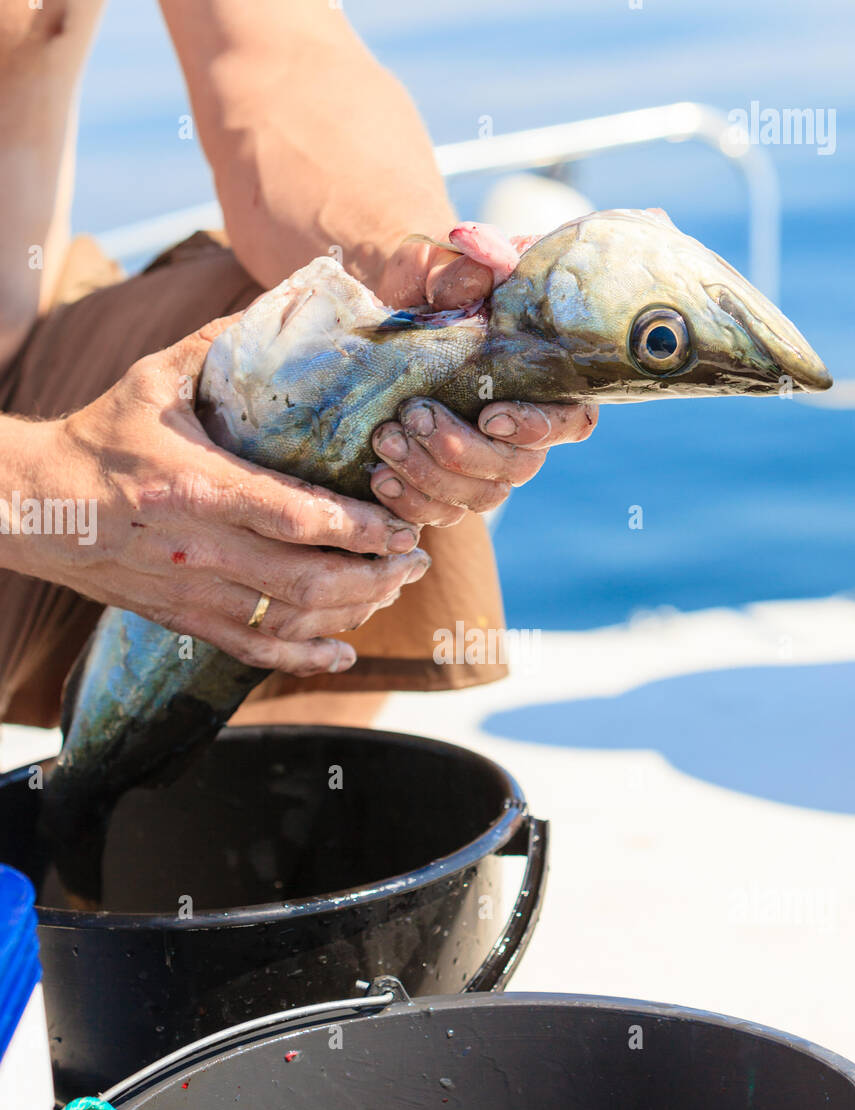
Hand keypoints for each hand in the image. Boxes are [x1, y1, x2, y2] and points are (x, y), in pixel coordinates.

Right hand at [4, 316, 429, 674]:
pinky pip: (252, 650)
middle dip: (373, 574)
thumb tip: (288, 305)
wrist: (30, 506)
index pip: (293, 516)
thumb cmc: (99, 437)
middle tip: (413, 559)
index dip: (357, 528)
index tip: (402, 525)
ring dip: (351, 611)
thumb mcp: (154, 378)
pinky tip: (342, 653)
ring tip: (391, 589)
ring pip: (288, 619)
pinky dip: (303, 657)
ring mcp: (190, 592)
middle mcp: (196, 548)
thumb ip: (223, 346)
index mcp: (194, 485)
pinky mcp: (182, 618)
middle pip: (305, 579)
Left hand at [370, 222, 597, 525]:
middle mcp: (521, 435)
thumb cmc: (423, 294)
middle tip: (411, 416)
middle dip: (461, 451)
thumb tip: (484, 254)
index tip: (490, 414)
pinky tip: (381, 478)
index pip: (570, 422)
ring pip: (478, 499)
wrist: (377, 330)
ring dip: (429, 477)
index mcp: (543, 383)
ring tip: (385, 441)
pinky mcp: (445, 490)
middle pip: (515, 469)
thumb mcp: (437, 265)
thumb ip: (466, 258)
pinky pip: (439, 516)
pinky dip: (409, 504)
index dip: (536, 427)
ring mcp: (484, 469)